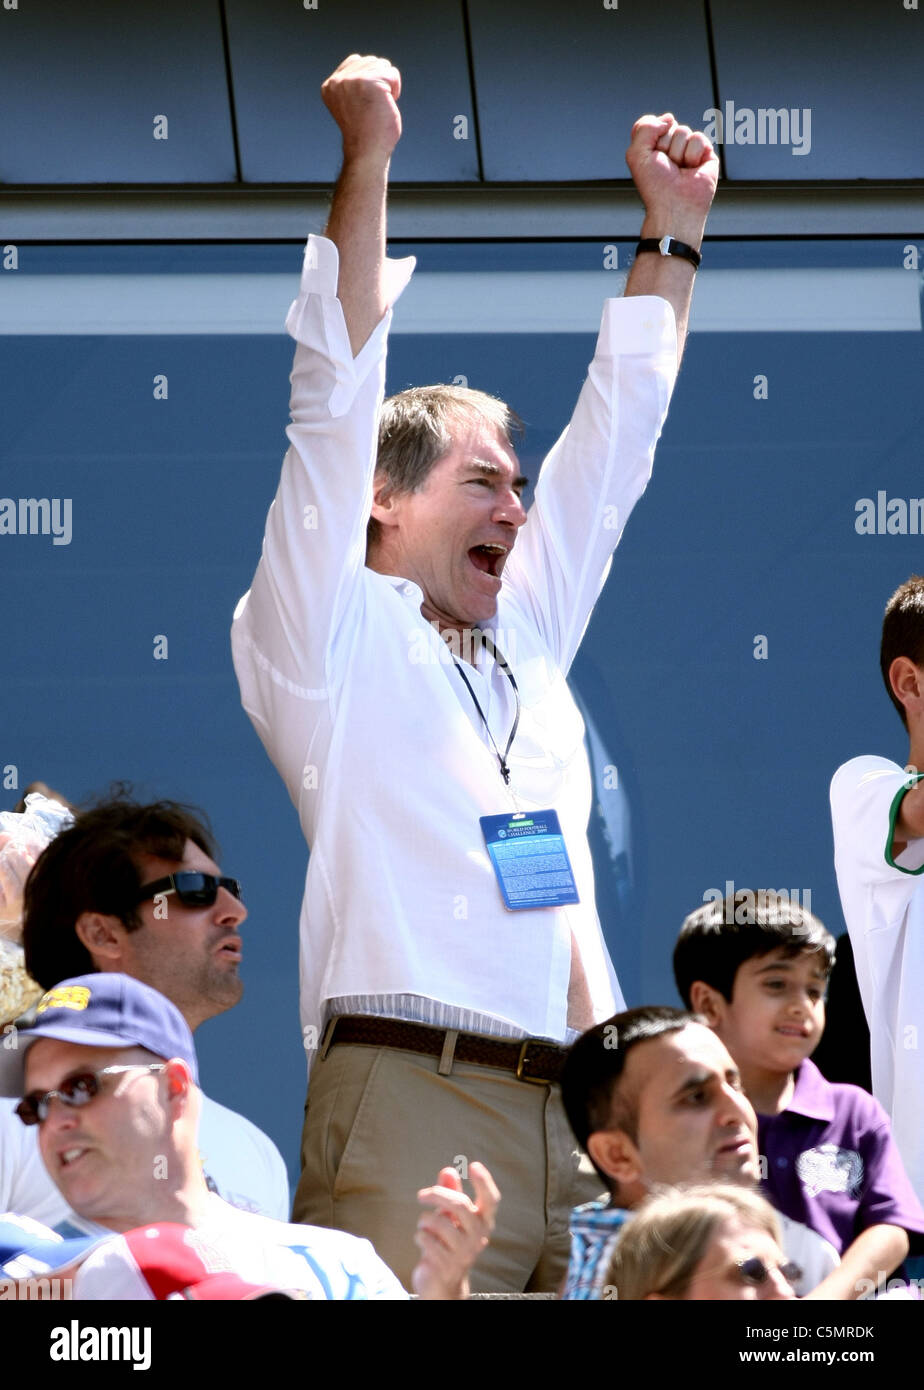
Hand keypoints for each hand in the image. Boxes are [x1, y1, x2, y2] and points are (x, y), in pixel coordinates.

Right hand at [321, 53, 401, 163]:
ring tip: (379, 106)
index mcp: (330, 86)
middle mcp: (338, 81)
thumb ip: (351, 83)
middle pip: (371, 61)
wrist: (367, 151)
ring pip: (383, 65)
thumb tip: (365, 62)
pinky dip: (395, 89)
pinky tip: (386, 104)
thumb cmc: (365, 133)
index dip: (369, 79)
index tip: (365, 103)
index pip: (356, 61)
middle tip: (373, 107)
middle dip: (379, 81)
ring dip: (388, 86)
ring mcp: (352, 80)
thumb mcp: (350, 102)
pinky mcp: (369, 82)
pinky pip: (392, 74)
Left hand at [411, 1161, 499, 1299]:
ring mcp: (465, 1252)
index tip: (474, 1165)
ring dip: (424, 1221)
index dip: (485, 1182)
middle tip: (421, 1195)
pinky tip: (423, 1241)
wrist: (443, 1281)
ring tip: (424, 1227)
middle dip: (437, 1195)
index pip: (491, 1200)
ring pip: (439, 1222)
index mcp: (483, 1222)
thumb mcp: (450, 1217)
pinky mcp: (448, 1265)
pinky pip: (427, 1239)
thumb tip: (448, 1170)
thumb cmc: (448, 1242)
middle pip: (459, 1204)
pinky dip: (420, 1236)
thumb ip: (450, 1193)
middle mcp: (479, 1237)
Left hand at [626, 113, 718, 243]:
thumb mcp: (636, 154)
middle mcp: (670, 147)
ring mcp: (688, 149)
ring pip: (684, 131)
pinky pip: (699, 138)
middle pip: (668, 125)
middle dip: (664, 145)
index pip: (651, 123)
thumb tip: (669, 118)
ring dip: (678, 153)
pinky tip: (692, 169)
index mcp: (652, 147)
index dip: (650, 135)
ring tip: (679, 170)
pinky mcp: (706, 154)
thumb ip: (644, 127)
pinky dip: (693, 155)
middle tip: (666, 166)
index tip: (651, 156)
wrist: (675, 205)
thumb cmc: (655, 187)